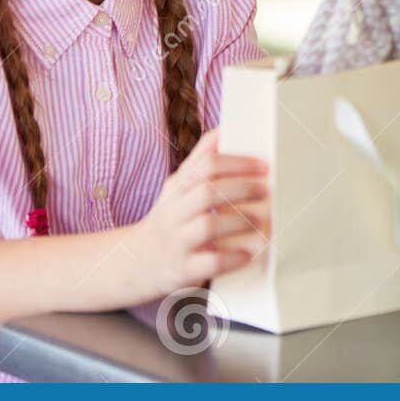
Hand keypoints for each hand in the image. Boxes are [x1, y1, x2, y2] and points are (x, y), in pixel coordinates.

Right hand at [127, 130, 270, 299]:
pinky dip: (230, 258)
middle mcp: (174, 213)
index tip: (263, 167)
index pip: (206, 168)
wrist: (133, 263)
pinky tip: (247, 254)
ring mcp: (177, 242)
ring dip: (239, 222)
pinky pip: (208, 263)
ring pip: (207, 226)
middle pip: (208, 193)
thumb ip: (199, 161)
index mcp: (177, 189)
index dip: (238, 164)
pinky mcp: (182, 270)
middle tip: (265, 191)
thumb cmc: (168, 220)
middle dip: (242, 189)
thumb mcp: (176, 187)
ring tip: (260, 221)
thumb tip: (222, 130)